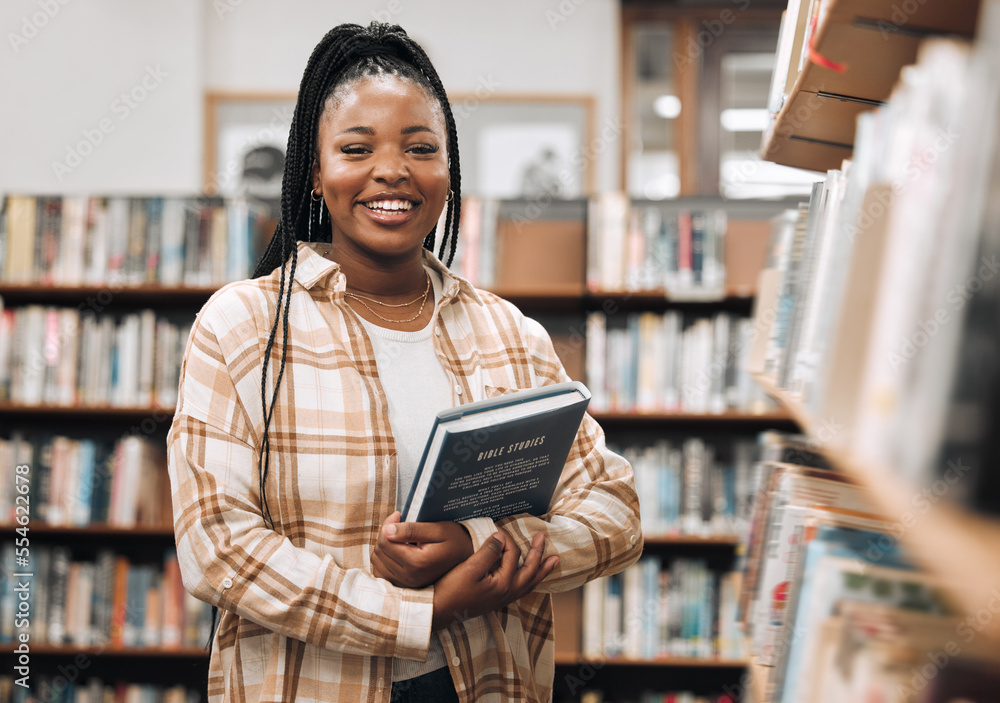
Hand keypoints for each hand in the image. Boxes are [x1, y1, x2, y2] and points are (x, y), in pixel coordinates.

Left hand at [371, 511, 474, 588]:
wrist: (465, 558)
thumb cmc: (454, 540)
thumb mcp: (437, 530)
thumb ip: (412, 530)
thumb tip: (387, 530)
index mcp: (417, 563)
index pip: (385, 541)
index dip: (388, 524)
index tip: (399, 514)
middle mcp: (409, 577)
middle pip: (379, 551)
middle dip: (385, 534)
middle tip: (399, 523)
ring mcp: (405, 584)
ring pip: (377, 561)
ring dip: (383, 546)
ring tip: (398, 537)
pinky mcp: (403, 586)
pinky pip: (380, 572)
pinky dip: (383, 559)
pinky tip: (395, 550)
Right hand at [431, 530, 557, 631]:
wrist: (440, 611)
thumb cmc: (452, 590)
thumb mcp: (470, 568)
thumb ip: (488, 551)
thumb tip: (500, 538)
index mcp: (504, 584)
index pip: (513, 554)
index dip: (506, 539)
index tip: (496, 530)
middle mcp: (508, 593)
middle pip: (530, 570)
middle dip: (539, 553)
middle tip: (544, 537)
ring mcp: (503, 598)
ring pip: (529, 582)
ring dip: (541, 570)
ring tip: (553, 561)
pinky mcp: (496, 601)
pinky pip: (521, 589)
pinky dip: (530, 580)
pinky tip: (529, 578)